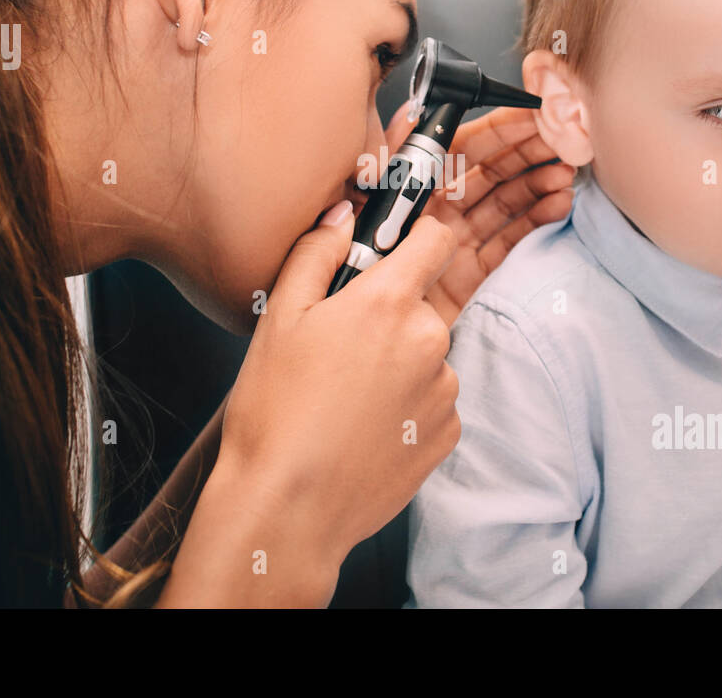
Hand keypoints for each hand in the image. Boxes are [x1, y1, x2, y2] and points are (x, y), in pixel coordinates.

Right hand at [199, 207, 461, 587]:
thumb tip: (342, 215)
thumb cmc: (274, 410)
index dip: (418, 237)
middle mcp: (430, 341)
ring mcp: (444, 391)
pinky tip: (362, 426)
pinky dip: (407, 408)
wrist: (288, 506)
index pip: (436, 240)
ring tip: (345, 398)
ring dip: (400, 365)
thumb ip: (315, 253)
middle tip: (340, 348)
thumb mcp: (278, 317)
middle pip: (423, 306)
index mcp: (389, 302)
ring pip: (427, 357)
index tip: (400, 248)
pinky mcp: (447, 434)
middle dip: (391, 316)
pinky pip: (432, 402)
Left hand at [353, 99, 575, 327]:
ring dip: (536, 184)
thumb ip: (384, 163)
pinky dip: (532, 221)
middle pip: (487, 172)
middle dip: (526, 153)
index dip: (496, 131)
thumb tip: (411, 115)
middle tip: (562, 141)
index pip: (457, 148)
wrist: (349, 343)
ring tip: (565, 173)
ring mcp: (451, 242)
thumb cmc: (344, 274)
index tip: (531, 117)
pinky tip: (557, 204)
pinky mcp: (465, 276)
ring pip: (502, 203)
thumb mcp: (360, 210)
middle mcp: (432, 210)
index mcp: (407, 188)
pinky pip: (503, 242)